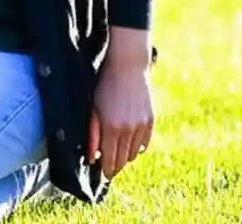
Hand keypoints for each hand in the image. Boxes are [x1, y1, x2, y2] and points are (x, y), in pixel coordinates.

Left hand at [87, 27, 154, 178]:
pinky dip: (137, 148)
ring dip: (126, 157)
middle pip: (123, 159)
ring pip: (134, 153)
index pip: (110, 159)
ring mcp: (141, 125)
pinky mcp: (150, 121)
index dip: (107, 169)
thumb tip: (91, 157)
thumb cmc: (104, 87)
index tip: (104, 174)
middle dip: (115, 166)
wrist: (127, 68)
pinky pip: (144, 143)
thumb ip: (92, 134)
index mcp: (110, 127)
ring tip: (118, 156)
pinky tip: (130, 146)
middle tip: (109, 168)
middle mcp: (127, 129)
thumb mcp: (93, 110)